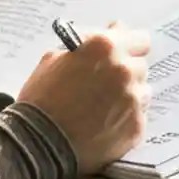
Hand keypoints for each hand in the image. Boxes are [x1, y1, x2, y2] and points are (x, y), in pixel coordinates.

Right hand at [17, 22, 151, 175]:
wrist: (36, 143)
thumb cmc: (41, 99)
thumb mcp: (54, 59)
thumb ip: (87, 44)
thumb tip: (110, 34)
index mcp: (105, 47)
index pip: (139, 39)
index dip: (131, 46)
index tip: (124, 53)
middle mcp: (124, 69)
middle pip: (140, 66)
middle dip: (125, 73)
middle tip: (104, 85)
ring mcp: (133, 100)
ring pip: (142, 92)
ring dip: (128, 96)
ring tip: (103, 108)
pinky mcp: (136, 127)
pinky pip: (138, 117)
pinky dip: (125, 120)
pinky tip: (105, 126)